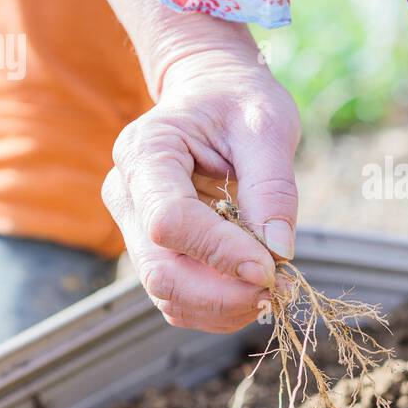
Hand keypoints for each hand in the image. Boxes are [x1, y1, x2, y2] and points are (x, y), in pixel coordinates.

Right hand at [103, 37, 299, 331]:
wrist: (213, 98)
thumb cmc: (238, 103)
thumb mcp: (266, 125)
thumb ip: (272, 185)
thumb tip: (279, 251)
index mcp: (144, 153)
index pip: (170, 221)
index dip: (220, 253)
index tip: (272, 267)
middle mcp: (127, 196)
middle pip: (160, 270)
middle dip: (223, 294)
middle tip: (278, 288)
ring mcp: (135, 230)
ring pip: (167, 295)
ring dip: (224, 308)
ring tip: (274, 287)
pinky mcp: (155, 253)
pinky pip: (179, 300)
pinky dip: (219, 310)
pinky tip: (254, 290)